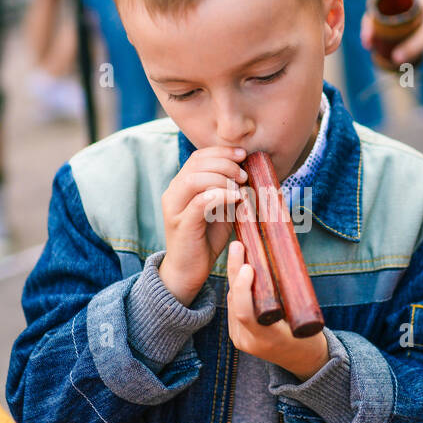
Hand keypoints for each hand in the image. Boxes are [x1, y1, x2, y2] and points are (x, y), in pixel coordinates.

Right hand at [159, 146, 247, 306]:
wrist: (189, 270)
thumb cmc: (206, 239)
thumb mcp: (221, 210)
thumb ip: (229, 192)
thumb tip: (250, 175)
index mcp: (181, 185)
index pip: (198, 157)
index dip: (221, 151)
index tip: (243, 155)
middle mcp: (173, 193)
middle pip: (196, 163)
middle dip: (225, 163)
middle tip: (243, 175)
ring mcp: (174, 209)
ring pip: (194, 179)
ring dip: (222, 179)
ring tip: (239, 188)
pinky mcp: (181, 225)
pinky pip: (199, 202)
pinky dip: (220, 196)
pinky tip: (235, 199)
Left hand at [225, 240, 328, 378]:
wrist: (303, 360)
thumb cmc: (308, 337)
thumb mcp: (303, 319)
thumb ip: (288, 298)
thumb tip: (275, 264)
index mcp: (266, 339)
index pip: (245, 312)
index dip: (243, 288)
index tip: (248, 267)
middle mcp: (248, 340)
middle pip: (235, 302)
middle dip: (235, 272)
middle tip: (238, 246)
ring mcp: (240, 339)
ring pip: (232, 301)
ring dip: (235, 276)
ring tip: (239, 251)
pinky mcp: (237, 334)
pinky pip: (233, 306)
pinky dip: (237, 287)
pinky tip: (239, 268)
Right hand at [358, 0, 422, 66]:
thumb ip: (415, 45)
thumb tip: (395, 59)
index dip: (373, 0)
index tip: (368, 19)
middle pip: (380, 5)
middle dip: (369, 22)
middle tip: (367, 41)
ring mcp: (405, 9)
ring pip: (383, 16)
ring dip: (373, 29)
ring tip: (369, 45)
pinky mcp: (406, 20)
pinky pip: (389, 24)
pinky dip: (382, 33)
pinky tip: (377, 45)